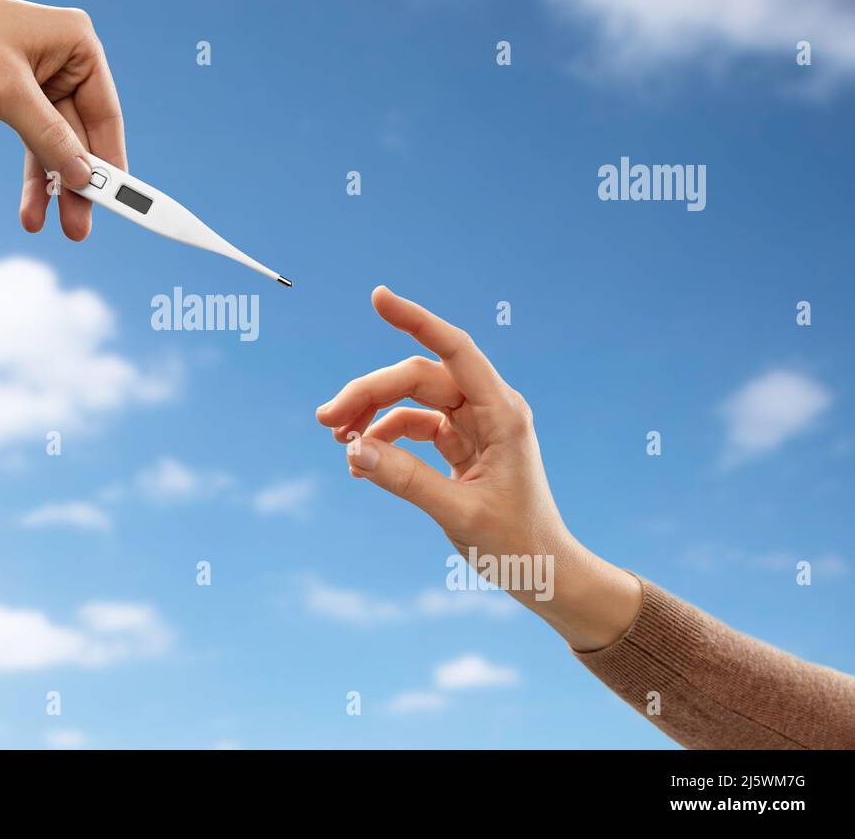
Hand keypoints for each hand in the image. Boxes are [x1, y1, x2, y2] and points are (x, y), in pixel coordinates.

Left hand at [0, 0, 125, 240]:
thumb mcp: (6, 92)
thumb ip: (50, 138)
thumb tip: (86, 178)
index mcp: (76, 43)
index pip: (105, 114)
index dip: (112, 162)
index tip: (122, 204)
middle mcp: (61, 59)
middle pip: (82, 136)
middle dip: (79, 183)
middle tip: (81, 229)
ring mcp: (35, 79)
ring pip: (55, 145)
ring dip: (54, 187)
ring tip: (56, 229)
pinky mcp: (8, 96)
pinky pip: (31, 143)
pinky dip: (32, 176)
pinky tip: (30, 209)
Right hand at [315, 286, 640, 650]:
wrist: (547, 574)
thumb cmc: (517, 546)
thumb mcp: (459, 514)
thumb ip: (406, 481)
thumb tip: (355, 450)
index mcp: (502, 414)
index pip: (455, 350)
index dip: (416, 320)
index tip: (378, 297)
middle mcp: (489, 409)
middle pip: (418, 378)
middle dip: (368, 392)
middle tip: (325, 421)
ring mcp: (475, 425)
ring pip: (411, 399)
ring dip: (371, 414)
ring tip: (337, 442)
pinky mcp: (462, 445)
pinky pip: (414, 426)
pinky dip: (384, 438)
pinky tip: (361, 462)